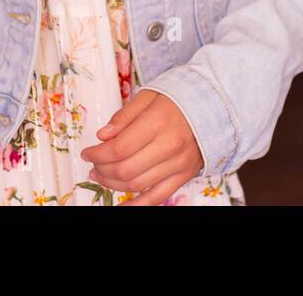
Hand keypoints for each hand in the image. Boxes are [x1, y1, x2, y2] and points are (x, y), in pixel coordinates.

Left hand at [80, 90, 203, 205]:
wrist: (214, 106)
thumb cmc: (179, 98)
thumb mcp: (149, 95)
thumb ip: (125, 116)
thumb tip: (103, 135)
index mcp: (158, 121)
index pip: (119, 147)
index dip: (98, 153)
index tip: (88, 152)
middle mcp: (169, 145)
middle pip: (125, 168)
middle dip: (102, 169)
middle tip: (93, 164)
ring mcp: (178, 164)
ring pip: (137, 184)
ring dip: (113, 184)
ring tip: (102, 176)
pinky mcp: (184, 176)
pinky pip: (157, 197)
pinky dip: (137, 205)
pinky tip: (121, 206)